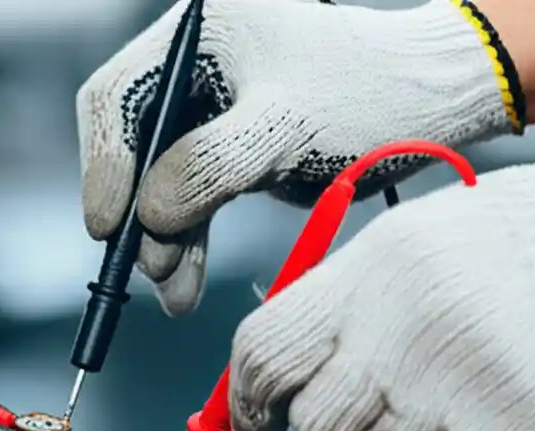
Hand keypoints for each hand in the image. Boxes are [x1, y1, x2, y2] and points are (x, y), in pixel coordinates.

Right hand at [78, 0, 520, 314]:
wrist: (432, 106)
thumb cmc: (366, 99)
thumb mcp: (281, 131)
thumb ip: (205, 168)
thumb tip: (146, 217)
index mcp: (197, 32)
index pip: (116, 99)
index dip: (103, 165)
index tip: (107, 228)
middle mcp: (191, 64)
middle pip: (130, 146)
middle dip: (137, 215)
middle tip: (148, 269)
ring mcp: (206, 108)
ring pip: (156, 182)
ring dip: (162, 241)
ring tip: (176, 294)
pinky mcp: (225, 146)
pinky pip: (187, 199)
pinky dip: (187, 240)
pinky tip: (185, 282)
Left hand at [228, 161, 534, 430]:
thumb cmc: (521, 244)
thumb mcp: (416, 239)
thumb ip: (338, 297)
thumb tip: (271, 362)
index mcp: (375, 268)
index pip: (265, 351)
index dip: (246, 397)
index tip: (251, 417)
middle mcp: (406, 326)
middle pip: (313, 419)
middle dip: (329, 420)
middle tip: (367, 400)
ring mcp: (457, 387)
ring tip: (451, 383)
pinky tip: (475, 419)